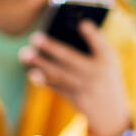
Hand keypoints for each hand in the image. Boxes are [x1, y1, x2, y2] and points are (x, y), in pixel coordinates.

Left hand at [19, 21, 130, 135]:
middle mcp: (95, 74)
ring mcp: (83, 88)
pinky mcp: (74, 99)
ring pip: (59, 74)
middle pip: (70, 59)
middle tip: (34, 37)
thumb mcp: (108, 60)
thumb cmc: (106, 76)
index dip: (92, 35)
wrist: (111, 112)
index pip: (101, 45)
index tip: (81, 23)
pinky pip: (57, 88)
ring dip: (40, 64)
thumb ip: (94, 44)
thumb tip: (73, 28)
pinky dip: (44, 80)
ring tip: (24, 54)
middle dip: (51, 48)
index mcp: (107, 59)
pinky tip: (31, 73)